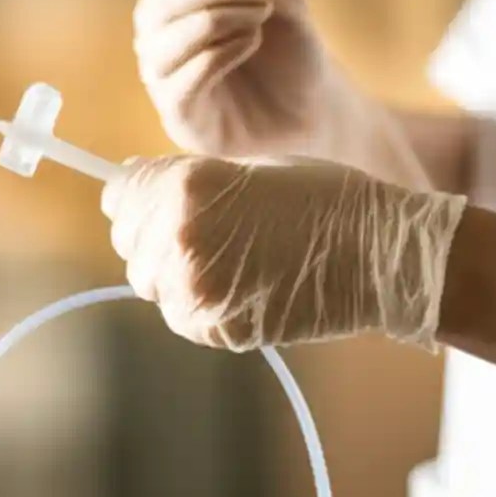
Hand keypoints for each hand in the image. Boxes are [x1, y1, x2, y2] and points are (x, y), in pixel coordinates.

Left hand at [101, 155, 465, 351]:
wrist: (376, 253)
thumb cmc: (320, 198)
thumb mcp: (245, 169)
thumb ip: (186, 184)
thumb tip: (138, 194)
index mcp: (183, 187)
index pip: (119, 196)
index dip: (137, 196)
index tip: (151, 201)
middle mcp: (178, 238)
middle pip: (128, 242)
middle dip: (154, 235)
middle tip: (204, 231)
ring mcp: (194, 288)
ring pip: (151, 282)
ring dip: (174, 272)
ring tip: (227, 258)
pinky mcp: (213, 327)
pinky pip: (180, 315)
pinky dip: (199, 304)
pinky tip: (241, 285)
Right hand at [134, 0, 351, 157]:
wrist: (310, 112)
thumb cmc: (290, 50)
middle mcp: (158, 33)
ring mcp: (163, 75)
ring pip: (172, 35)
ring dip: (226, 16)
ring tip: (264, 17)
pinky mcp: (178, 115)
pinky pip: (185, 78)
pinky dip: (223, 53)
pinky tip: (251, 46)